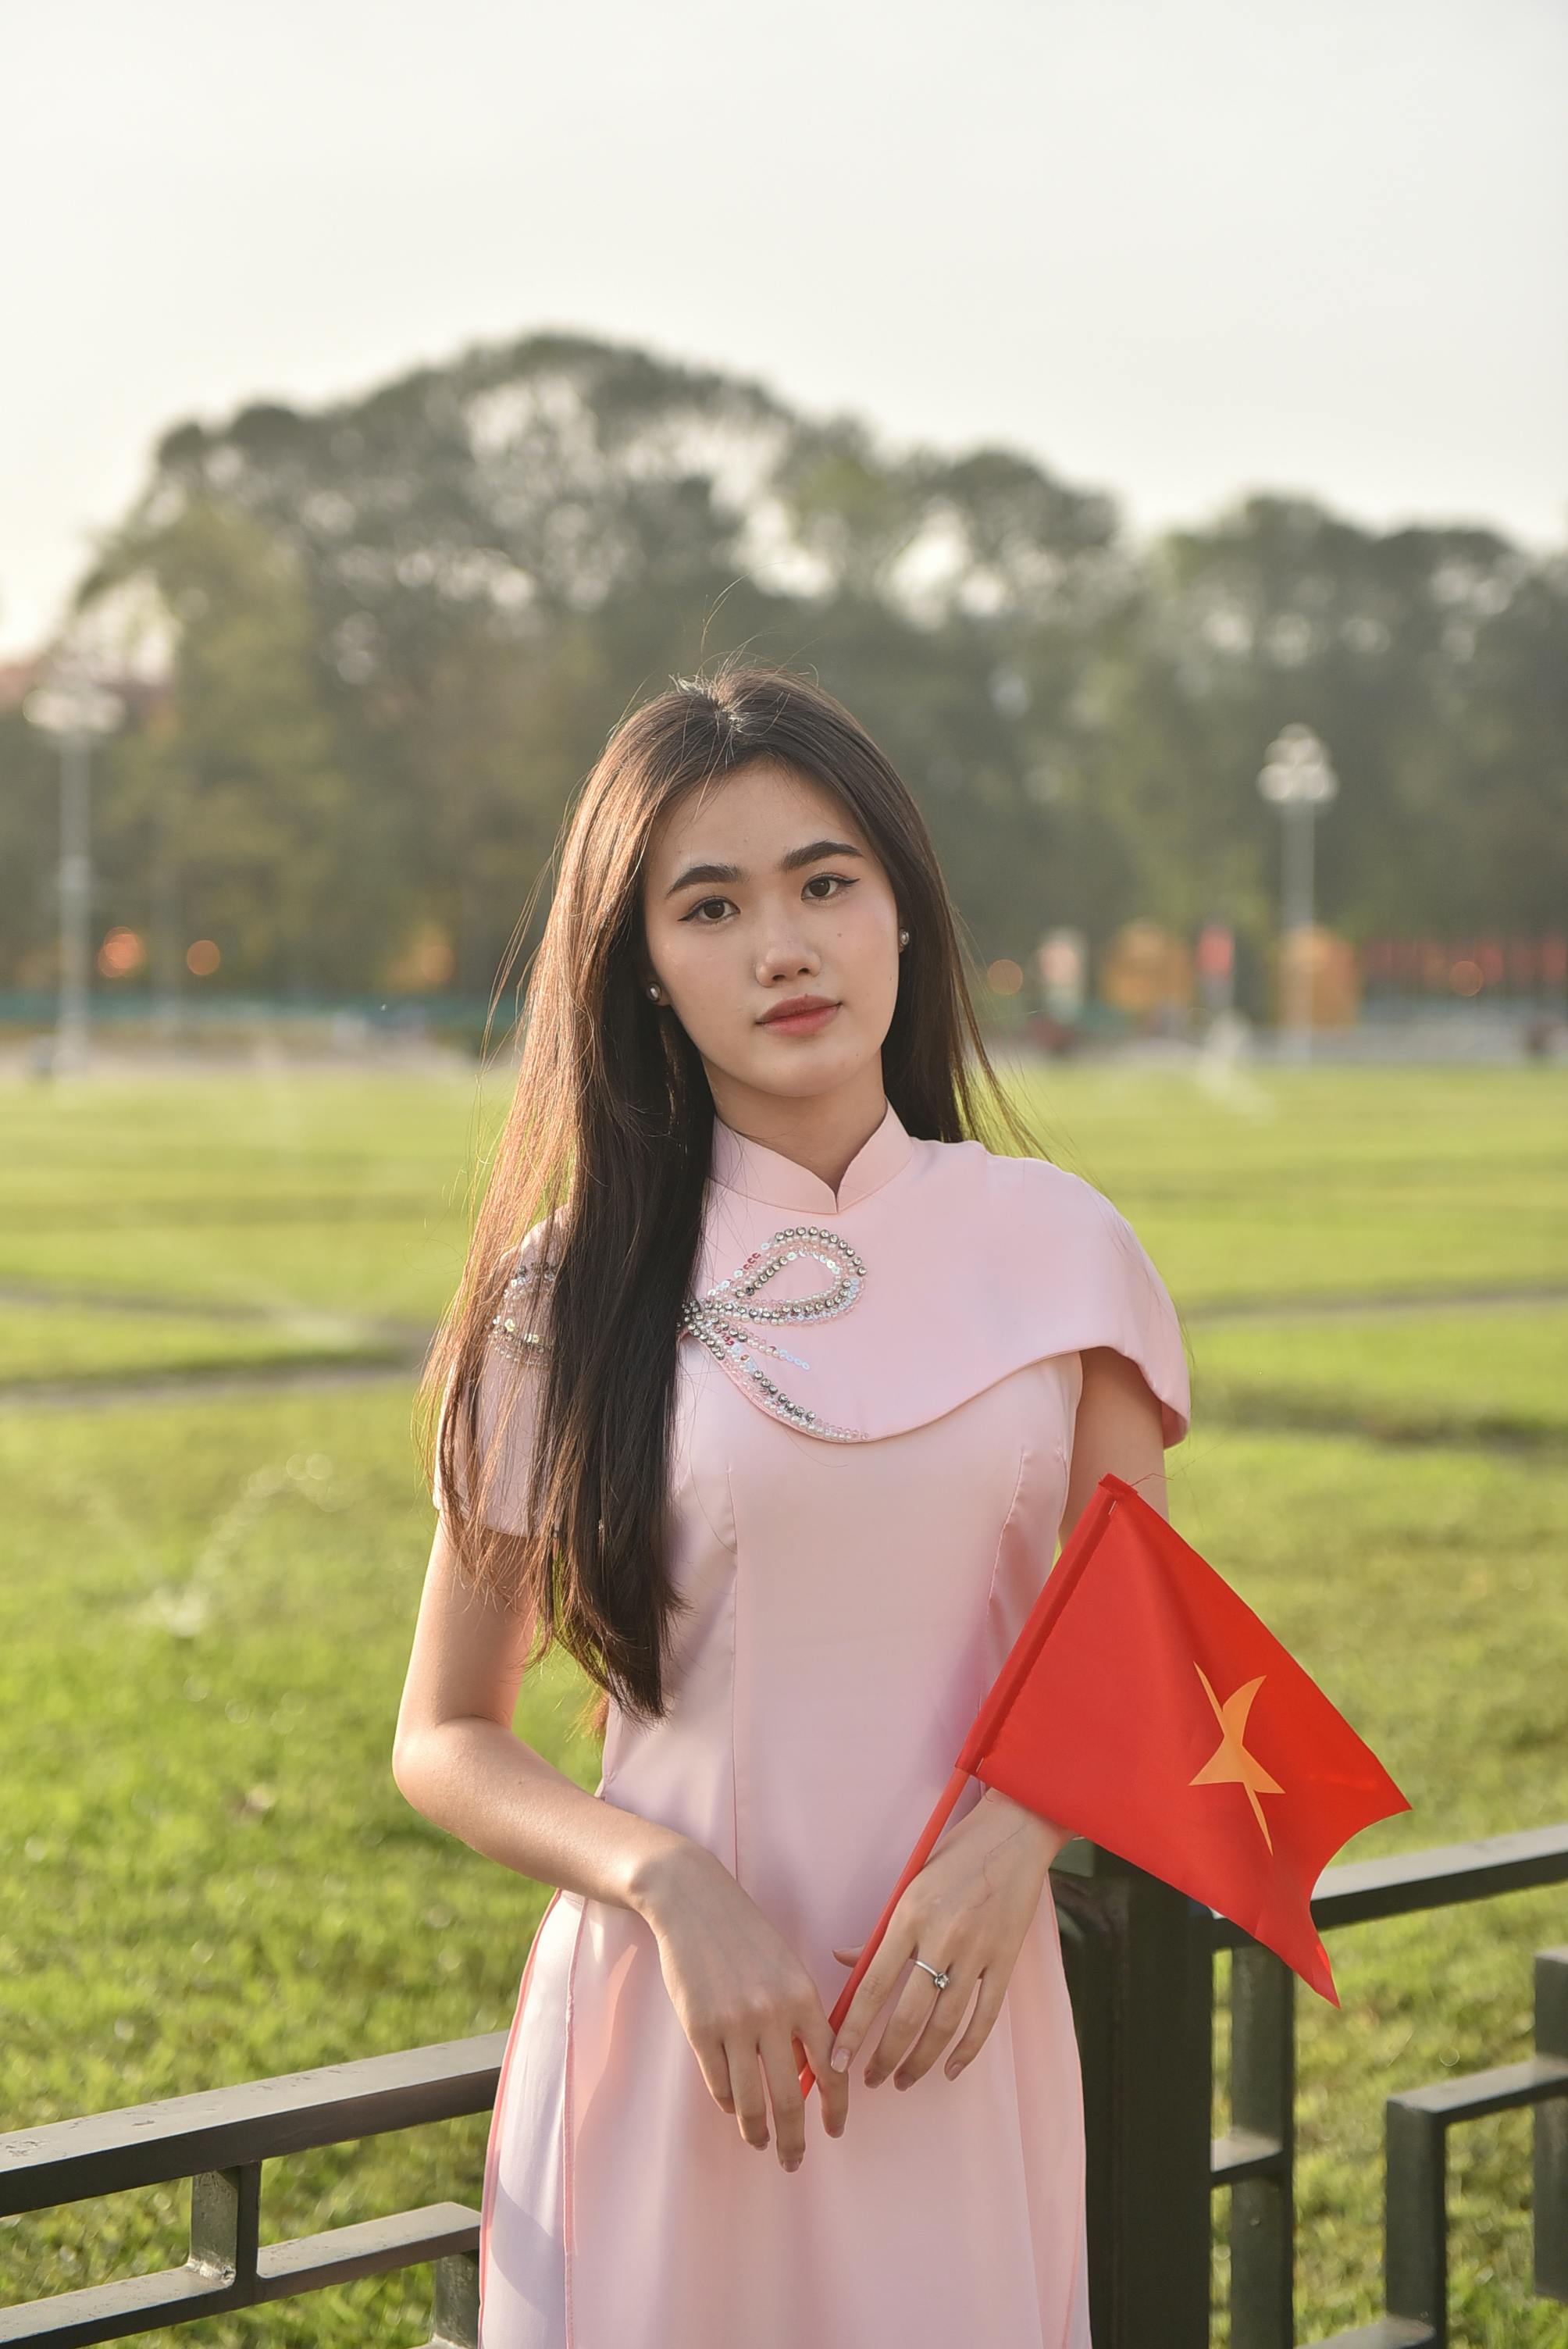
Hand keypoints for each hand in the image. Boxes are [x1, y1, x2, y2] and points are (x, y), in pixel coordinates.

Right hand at [633, 1841, 848, 2169]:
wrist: (694, 1903)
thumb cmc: (746, 1936)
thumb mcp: (787, 1969)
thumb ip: (801, 2018)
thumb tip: (808, 2076)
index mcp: (803, 1996)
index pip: (830, 2067)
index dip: (835, 2106)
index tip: (834, 2130)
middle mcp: (772, 2013)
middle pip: (789, 2098)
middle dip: (795, 2138)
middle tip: (794, 2160)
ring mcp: (733, 2023)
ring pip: (751, 2101)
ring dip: (758, 2132)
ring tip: (761, 2143)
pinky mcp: (699, 2029)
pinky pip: (719, 2085)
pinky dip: (730, 2104)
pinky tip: (735, 2109)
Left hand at [829, 1790, 1068, 2090]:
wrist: (1015, 1832)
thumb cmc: (954, 1855)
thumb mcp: (909, 1883)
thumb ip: (881, 1930)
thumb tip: (845, 1963)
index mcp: (909, 1915)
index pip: (872, 1985)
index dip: (854, 2029)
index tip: (838, 2059)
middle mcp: (942, 1936)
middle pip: (908, 2015)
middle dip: (885, 2055)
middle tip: (870, 2080)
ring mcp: (977, 1951)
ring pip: (945, 2023)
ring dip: (921, 2060)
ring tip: (903, 2079)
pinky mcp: (1006, 1959)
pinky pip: (985, 2016)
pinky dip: (968, 2048)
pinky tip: (951, 2068)